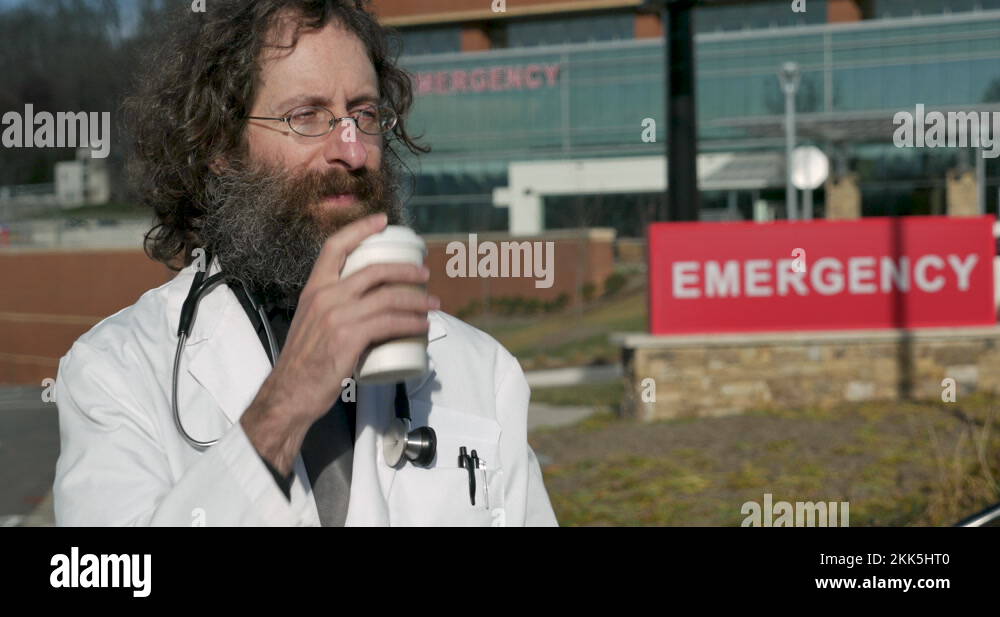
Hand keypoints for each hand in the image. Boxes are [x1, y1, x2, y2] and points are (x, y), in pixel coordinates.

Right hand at [241, 213, 438, 473]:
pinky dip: (411, 323)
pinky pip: (390, 323)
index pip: (335, 246)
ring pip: (388, 297)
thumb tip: (365, 308)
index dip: (360, 229)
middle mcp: (324, 297)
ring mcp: (337, 316)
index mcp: (313, 289)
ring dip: (417, 300)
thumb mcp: (311, 324)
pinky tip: (422, 327)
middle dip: (406, 270)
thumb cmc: (303, 364)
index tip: (383, 221)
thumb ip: (332, 310)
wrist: (289, 393)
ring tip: (432, 305)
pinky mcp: (349, 338)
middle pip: (374, 270)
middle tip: (424, 275)